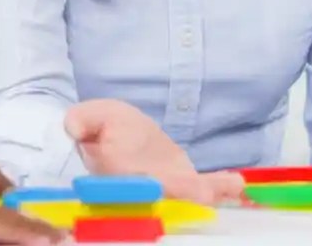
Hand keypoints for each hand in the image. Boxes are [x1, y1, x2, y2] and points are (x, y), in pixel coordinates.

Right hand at [66, 99, 243, 204]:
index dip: (141, 186)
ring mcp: (165, 189)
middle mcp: (139, 189)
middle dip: (181, 195)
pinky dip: (219, 187)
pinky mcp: (184, 183)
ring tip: (228, 187)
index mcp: (113, 174)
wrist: (119, 133)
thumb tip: (74, 125)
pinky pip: (203, 187)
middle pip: (159, 196)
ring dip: (203, 194)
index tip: (158, 185)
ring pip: (184, 197)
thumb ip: (84, 118)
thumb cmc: (101, 125)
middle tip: (203, 193)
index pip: (125, 185)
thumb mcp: (91, 115)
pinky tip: (237, 184)